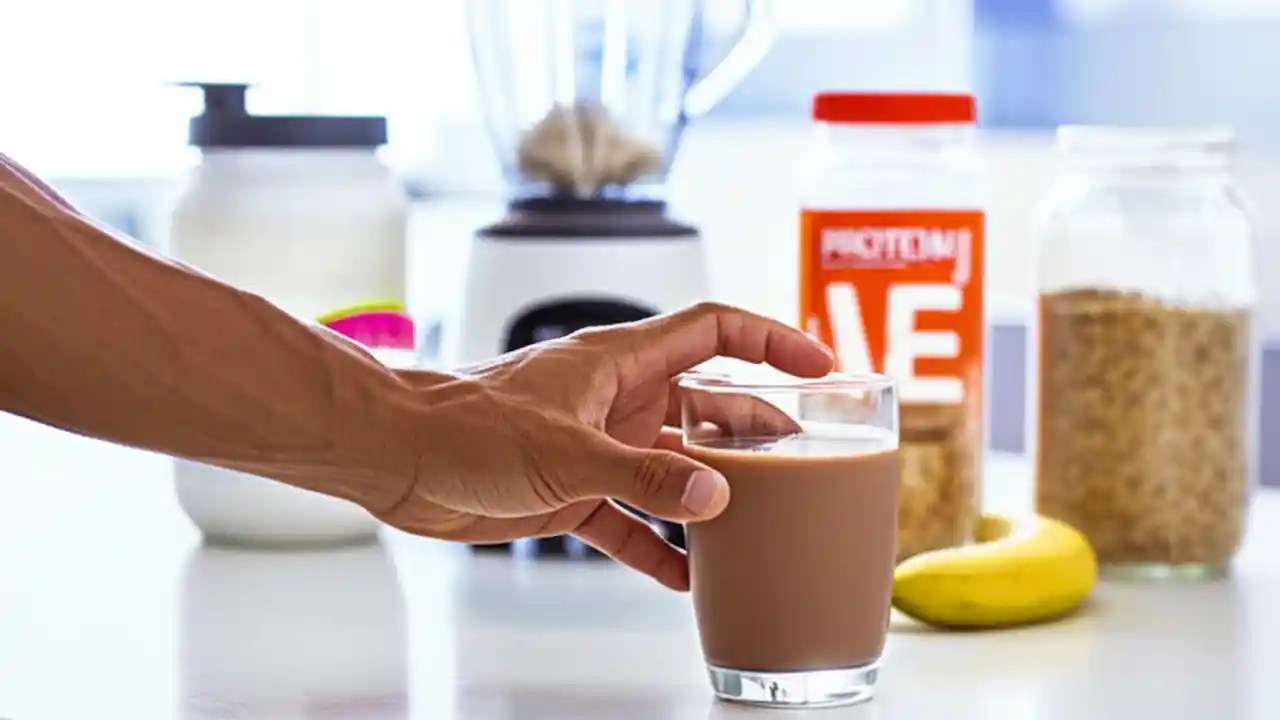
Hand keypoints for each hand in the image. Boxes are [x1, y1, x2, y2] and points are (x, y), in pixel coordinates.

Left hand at [375, 303, 832, 589]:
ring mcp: (597, 445)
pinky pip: (631, 518)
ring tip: (758, 521)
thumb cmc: (466, 426)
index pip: (714, 331)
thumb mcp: (568, 451)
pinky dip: (657, 546)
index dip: (772, 341)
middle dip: (755, 429)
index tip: (820, 365)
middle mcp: (616, 399)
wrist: (399, 458)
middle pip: (706, 404)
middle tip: (804, 457)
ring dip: (711, 492)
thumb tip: (714, 497)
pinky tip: (685, 577)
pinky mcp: (572, 490)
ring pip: (674, 465)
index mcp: (620, 362)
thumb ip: (646, 475)